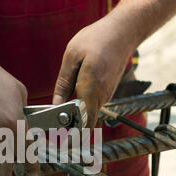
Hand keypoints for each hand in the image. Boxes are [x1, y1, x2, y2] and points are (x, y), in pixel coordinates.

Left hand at [53, 11, 137, 127]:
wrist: (124, 31)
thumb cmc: (97, 39)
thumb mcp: (72, 56)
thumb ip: (63, 83)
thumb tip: (56, 103)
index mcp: (90, 89)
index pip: (84, 124)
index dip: (74, 138)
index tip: (63, 144)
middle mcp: (102, 96)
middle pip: (85, 120)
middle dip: (70, 127)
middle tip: (52, 131)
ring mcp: (107, 94)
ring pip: (89, 112)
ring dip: (76, 115)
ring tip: (59, 112)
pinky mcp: (108, 90)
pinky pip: (93, 102)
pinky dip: (82, 104)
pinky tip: (72, 97)